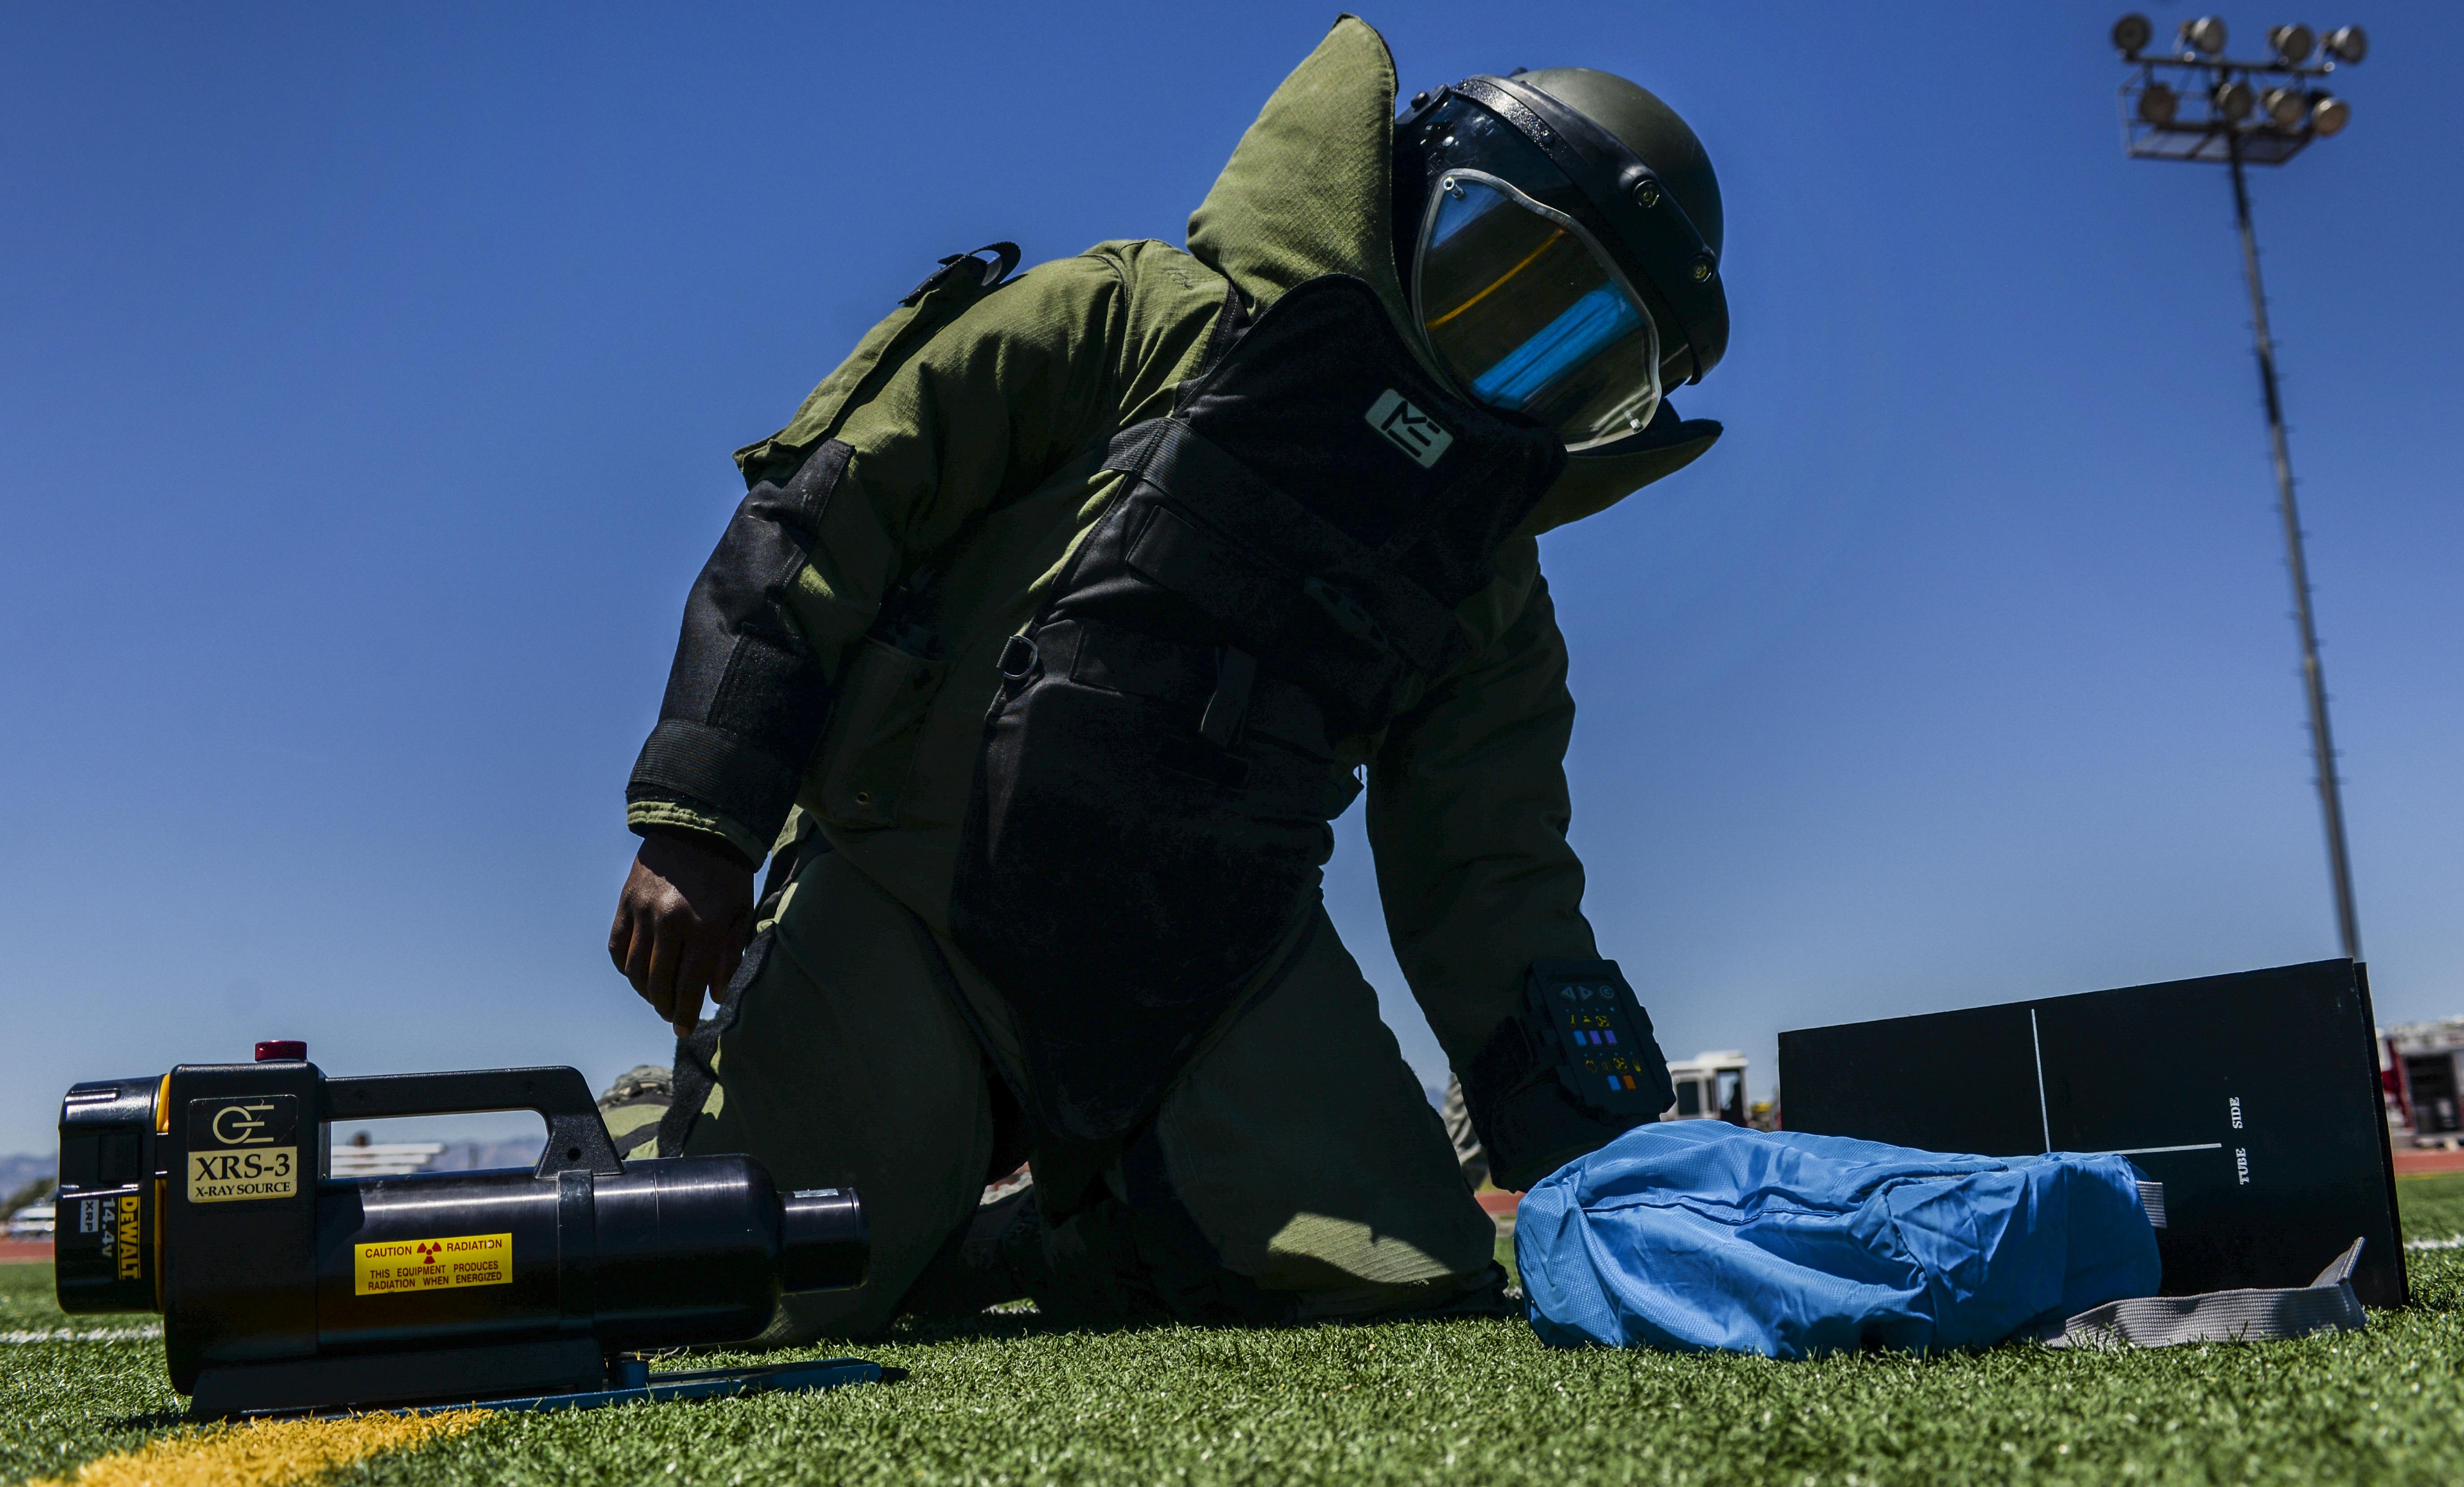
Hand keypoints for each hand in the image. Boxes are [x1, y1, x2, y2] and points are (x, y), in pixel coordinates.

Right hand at [609, 830, 755, 1037]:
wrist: (699, 828)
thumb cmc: (727, 875)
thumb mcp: (739, 915)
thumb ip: (728, 957)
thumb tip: (716, 996)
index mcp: (702, 927)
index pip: (689, 986)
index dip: (686, 1014)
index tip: (685, 1031)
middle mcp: (668, 922)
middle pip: (658, 983)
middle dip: (666, 1007)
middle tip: (674, 1015)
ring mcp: (642, 912)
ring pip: (633, 971)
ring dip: (645, 992)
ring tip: (659, 998)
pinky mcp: (624, 903)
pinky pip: (617, 947)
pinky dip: (625, 967)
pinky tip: (639, 975)